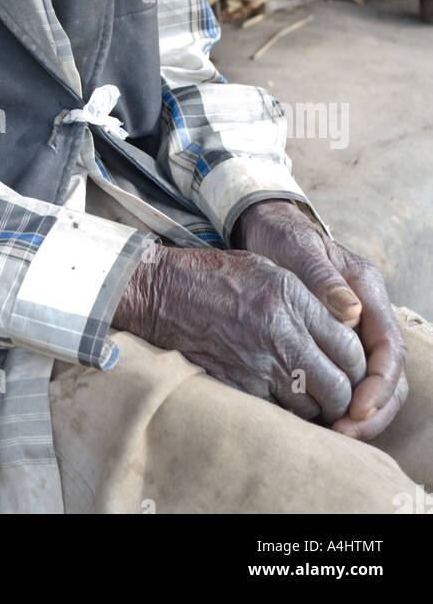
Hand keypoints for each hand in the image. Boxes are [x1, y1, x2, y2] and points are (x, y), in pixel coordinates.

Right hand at [113, 242, 366, 423]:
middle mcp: (280, 333)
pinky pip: (278, 414)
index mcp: (291, 299)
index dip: (356, 364)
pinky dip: (285, 413)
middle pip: (338, 386)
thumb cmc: (214, 276)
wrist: (161, 293)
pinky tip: (279, 398)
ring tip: (308, 396)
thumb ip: (310, 297)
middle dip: (343, 394)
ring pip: (312, 408)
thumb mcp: (267, 269)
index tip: (347, 365)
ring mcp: (258, 364)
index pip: (349, 347)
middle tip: (334, 389)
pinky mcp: (236, 386)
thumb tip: (347, 323)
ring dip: (316, 407)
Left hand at [235, 199, 407, 440]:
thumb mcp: (298, 250)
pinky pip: (353, 377)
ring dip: (363, 412)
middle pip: (391, 374)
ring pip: (376, 381)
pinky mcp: (339, 339)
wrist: (270, 228)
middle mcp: (369, 312)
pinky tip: (322, 419)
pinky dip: (344, 402)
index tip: (356, 409)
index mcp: (367, 290)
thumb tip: (352, 313)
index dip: (378, 384)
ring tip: (336, 433)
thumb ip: (322, 278)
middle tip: (345, 433)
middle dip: (375, 409)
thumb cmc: (283, 237)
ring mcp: (357, 327)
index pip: (389, 348)